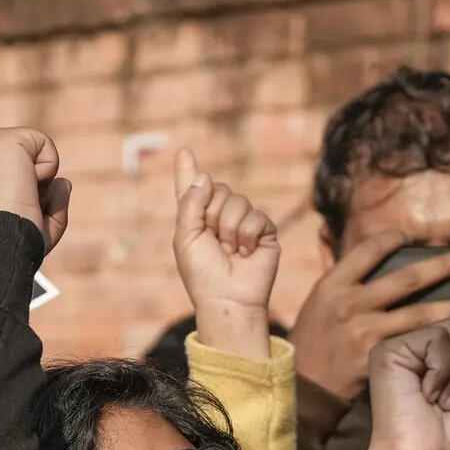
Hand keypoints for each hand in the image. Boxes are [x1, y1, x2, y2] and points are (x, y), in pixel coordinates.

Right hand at [0, 126, 70, 249]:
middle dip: (31, 186)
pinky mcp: (0, 138)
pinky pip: (43, 144)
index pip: (7, 175)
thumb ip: (52, 205)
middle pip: (21, 162)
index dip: (22, 196)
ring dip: (39, 180)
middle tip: (20, 209)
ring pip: (32, 152)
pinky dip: (48, 168)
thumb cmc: (12, 245)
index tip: (13, 216)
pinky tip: (28, 184)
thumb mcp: (35, 228)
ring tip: (21, 198)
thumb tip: (64, 182)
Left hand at [172, 147, 276, 359]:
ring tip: (230, 251)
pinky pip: (256, 216)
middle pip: (218, 188)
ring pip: (238, 201)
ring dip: (229, 228)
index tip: (184, 151)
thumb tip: (205, 175)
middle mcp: (220, 217)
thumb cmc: (202, 274)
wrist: (227, 297)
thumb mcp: (185, 236)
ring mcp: (244, 223)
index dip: (188, 171)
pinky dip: (247, 235)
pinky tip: (245, 253)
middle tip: (214, 242)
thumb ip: (190, 202)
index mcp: (197, 219)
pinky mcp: (265, 231)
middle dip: (213, 214)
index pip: (193, 190)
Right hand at [291, 231, 449, 400]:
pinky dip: (441, 340)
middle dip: (443, 265)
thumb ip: (346, 286)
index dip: (395, 239)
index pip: (370, 250)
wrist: (301, 389)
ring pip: (420, 314)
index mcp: (333, 285)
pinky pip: (416, 345)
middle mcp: (349, 304)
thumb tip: (379, 264)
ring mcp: (364, 332)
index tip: (413, 236)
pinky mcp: (376, 358)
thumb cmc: (311, 347)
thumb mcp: (318, 306)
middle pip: (407, 278)